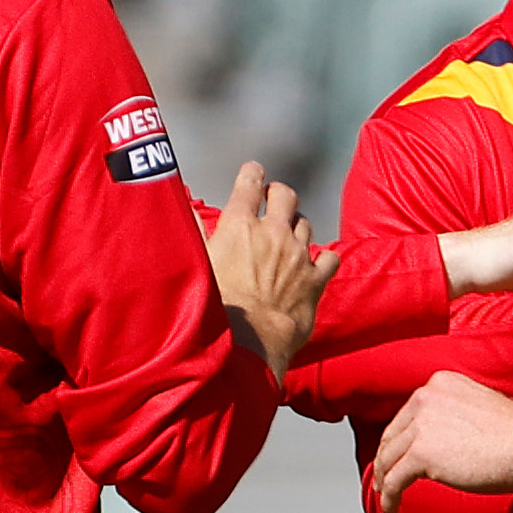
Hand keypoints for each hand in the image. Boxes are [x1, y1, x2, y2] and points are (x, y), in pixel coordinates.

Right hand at [207, 162, 338, 378]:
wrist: (248, 340)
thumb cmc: (214, 305)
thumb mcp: (196, 263)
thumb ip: (193, 231)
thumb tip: (184, 206)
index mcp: (240, 225)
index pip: (249, 184)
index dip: (252, 174)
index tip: (254, 172)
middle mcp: (273, 233)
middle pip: (285, 195)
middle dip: (279, 194)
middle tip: (273, 198)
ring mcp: (298, 254)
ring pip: (305, 224)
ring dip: (297, 225)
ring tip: (288, 234)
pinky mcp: (316, 278)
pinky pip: (329, 257)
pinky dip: (323, 257)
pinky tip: (316, 262)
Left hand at [368, 371, 512, 512]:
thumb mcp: (480, 409)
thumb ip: (456, 417)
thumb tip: (442, 444)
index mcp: (440, 384)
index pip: (408, 415)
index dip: (399, 439)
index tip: (398, 456)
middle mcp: (425, 398)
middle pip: (392, 435)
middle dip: (386, 460)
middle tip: (384, 480)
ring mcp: (421, 426)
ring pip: (388, 458)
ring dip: (384, 482)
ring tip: (387, 498)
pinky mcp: (421, 454)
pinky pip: (394, 480)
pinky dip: (389, 498)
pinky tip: (391, 510)